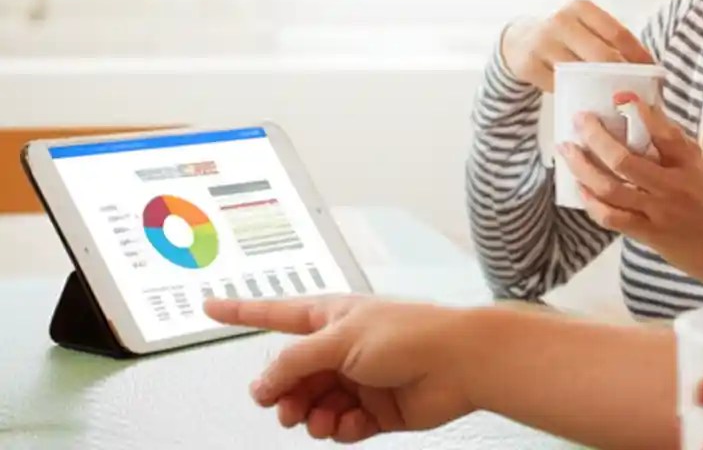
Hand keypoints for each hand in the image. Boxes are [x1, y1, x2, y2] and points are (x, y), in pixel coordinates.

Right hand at [204, 295, 485, 442]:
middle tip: (283, 408)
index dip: (240, 311)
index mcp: (331, 317)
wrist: (460, 363)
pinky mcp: (376, 409)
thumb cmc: (411, 334)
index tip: (208, 308)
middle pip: (290, 377)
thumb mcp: (339, 339)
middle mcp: (341, 347)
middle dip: (283, 395)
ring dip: (311, 417)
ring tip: (321, 419)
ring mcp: (358, 379)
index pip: (274, 313)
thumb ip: (294, 362)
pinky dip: (342, 430)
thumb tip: (262, 385)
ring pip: (312, 406)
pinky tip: (352, 424)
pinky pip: (342, 427)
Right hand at [500, 0, 652, 92]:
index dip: (639, 56)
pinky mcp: (529, 66)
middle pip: (602, 55)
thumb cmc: (566, 37)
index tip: (654, 74)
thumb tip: (649, 69)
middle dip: (624, 77)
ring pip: (581, 74)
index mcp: (581, 7)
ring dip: (603, 91)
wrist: (520, 42)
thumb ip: (610, 42)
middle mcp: (561, 21)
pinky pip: (561, 87)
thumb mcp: (584, 28)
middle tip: (639, 94)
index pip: (618, 33)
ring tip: (620, 103)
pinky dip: (577, 98)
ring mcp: (542, 43)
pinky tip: (590, 104)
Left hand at [557, 94, 702, 287]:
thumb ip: (672, 143)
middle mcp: (673, 186)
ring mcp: (659, 212)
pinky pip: (613, 218)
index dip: (640, 112)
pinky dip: (592, 202)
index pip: (664, 132)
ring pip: (611, 188)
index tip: (621, 96)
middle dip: (596, 137)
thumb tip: (643, 113)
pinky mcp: (649, 234)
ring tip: (567, 150)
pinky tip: (580, 188)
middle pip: (624, 160)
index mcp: (687, 164)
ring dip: (583, 168)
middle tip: (580, 120)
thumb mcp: (696, 168)